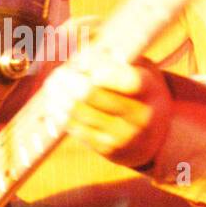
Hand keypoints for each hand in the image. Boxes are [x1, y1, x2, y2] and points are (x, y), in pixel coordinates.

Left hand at [62, 53, 173, 169]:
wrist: (152, 137)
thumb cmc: (140, 93)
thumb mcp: (140, 69)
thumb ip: (115, 58)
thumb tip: (80, 57)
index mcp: (150, 91)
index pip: (127, 80)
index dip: (99, 68)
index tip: (80, 61)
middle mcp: (140, 117)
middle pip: (91, 94)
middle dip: (68, 79)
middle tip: (57, 73)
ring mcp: (123, 136)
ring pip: (78, 111)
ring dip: (59, 95)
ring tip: (53, 85)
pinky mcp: (108, 150)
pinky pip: (75, 128)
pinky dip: (61, 113)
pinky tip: (56, 102)